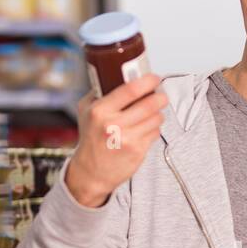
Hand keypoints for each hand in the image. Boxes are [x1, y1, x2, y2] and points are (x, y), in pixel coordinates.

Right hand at [64, 73, 168, 207]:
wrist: (91, 172)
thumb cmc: (90, 140)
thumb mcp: (85, 111)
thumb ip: (99, 93)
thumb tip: (117, 75)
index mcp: (100, 111)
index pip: (131, 90)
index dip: (148, 81)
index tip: (154, 78)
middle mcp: (113, 125)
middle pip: (150, 104)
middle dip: (160, 97)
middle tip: (161, 95)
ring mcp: (127, 139)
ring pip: (156, 118)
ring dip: (158, 113)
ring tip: (152, 113)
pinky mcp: (138, 151)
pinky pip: (155, 132)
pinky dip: (154, 128)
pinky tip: (146, 128)